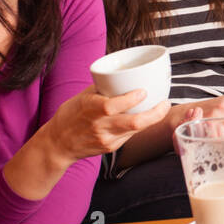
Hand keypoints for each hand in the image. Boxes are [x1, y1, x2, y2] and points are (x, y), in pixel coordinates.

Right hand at [45, 85, 170, 162]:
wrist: (58, 144)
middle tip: (165, 103)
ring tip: (162, 108)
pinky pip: (130, 135)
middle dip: (156, 113)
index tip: (144, 90)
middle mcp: (100, 126)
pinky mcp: (111, 148)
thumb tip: (126, 75)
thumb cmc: (70, 115)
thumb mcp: (83, 97)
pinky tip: (146, 118)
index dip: (132, 99)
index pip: (113, 106)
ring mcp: (107, 139)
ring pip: (137, 131)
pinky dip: (140, 126)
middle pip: (135, 123)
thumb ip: (104, 89)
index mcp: (90, 109)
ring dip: (153, 119)